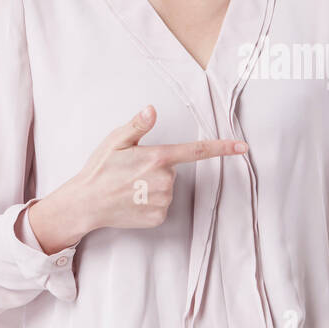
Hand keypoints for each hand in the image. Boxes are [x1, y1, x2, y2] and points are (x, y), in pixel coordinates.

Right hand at [28, 105, 247, 249]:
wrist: (85, 204)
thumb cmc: (99, 169)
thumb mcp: (115, 141)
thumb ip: (137, 125)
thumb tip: (152, 110)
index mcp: (157, 157)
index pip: (197, 151)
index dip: (222, 148)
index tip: (243, 147)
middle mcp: (164, 180)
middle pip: (172, 170)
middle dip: (156, 169)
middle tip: (130, 173)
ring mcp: (162, 201)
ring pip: (167, 189)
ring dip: (152, 187)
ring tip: (128, 188)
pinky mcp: (158, 217)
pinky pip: (161, 206)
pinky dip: (149, 203)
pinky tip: (132, 201)